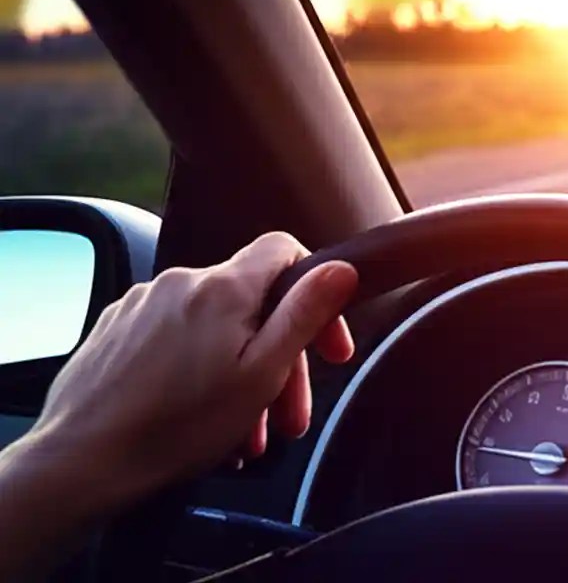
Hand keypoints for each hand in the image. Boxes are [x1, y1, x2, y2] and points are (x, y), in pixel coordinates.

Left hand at [29, 232, 357, 507]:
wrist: (82, 461)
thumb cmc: (176, 428)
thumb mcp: (261, 375)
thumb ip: (304, 315)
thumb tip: (341, 268)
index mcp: (222, 289)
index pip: (284, 249)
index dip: (315, 289)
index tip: (324, 344)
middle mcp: (180, 282)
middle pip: (251, 303)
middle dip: (279, 357)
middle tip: (287, 416)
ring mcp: (143, 304)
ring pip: (214, 327)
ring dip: (239, 372)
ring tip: (243, 431)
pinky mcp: (117, 328)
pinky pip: (176, 338)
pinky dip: (198, 369)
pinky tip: (199, 414)